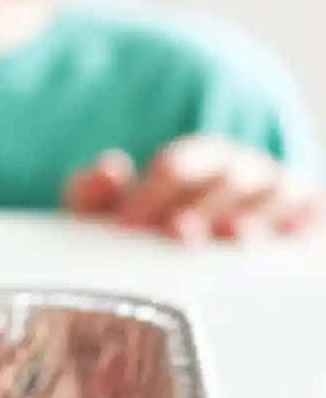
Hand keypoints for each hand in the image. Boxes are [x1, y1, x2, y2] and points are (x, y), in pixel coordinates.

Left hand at [65, 136, 323, 241]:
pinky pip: (312, 211)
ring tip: (234, 237)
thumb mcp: (109, 209)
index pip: (177, 165)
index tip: (126, 224)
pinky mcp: (303, 215)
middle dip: (203, 205)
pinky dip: (308, 218)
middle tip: (177, 232)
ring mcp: (276, 191)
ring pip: (273, 193)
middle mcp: (240, 169)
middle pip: (227, 179)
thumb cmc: (149, 223)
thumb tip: (111, 169)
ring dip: (254, 214)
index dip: (152, 192)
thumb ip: (93, 192)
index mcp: (195, 159)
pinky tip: (296, 233)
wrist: (192, 239)